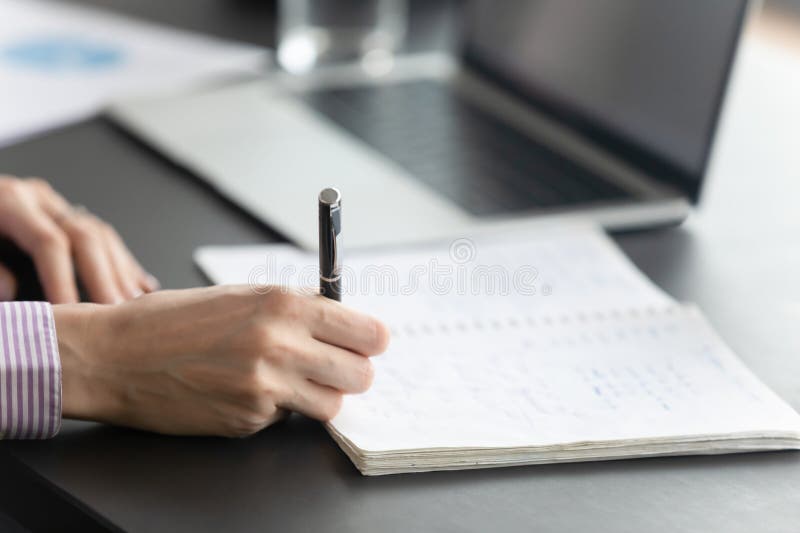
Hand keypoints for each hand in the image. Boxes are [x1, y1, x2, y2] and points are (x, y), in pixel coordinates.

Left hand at [0, 176, 157, 303]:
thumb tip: (11, 294)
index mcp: (11, 201)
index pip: (50, 241)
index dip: (63, 280)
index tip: (73, 315)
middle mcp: (40, 200)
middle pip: (88, 235)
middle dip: (105, 279)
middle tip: (117, 314)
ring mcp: (56, 206)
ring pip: (102, 235)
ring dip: (120, 273)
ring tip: (134, 306)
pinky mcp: (64, 218)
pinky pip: (103, 240)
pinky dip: (121, 264)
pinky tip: (140, 286)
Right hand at [54, 285, 389, 436]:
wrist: (115, 356)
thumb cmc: (173, 320)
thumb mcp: (241, 294)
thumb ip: (295, 307)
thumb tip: (341, 320)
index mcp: (283, 305)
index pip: (367, 332)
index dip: (371, 340)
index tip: (368, 343)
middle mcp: (281, 346)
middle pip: (360, 375)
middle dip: (350, 372)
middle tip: (332, 366)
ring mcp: (265, 389)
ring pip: (332, 405)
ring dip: (319, 397)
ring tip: (291, 381)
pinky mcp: (248, 420)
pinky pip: (285, 419)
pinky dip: (276, 409)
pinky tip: (244, 391)